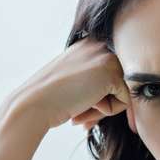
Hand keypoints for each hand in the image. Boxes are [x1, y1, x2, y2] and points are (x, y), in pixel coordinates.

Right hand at [6, 35, 136, 135]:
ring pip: (124, 90)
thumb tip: (123, 92)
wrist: (34, 103)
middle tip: (82, 116)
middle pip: (119, 80)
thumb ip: (94, 78)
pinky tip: (83, 109)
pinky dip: (106, 112)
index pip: (110, 73)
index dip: (99, 95)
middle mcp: (99, 44)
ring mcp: (107, 56)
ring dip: (104, 108)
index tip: (81, 107)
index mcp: (89, 43)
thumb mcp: (74, 78)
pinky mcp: (112, 73)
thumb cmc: (50, 97)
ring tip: (80, 113)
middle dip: (104, 103)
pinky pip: (125, 101)